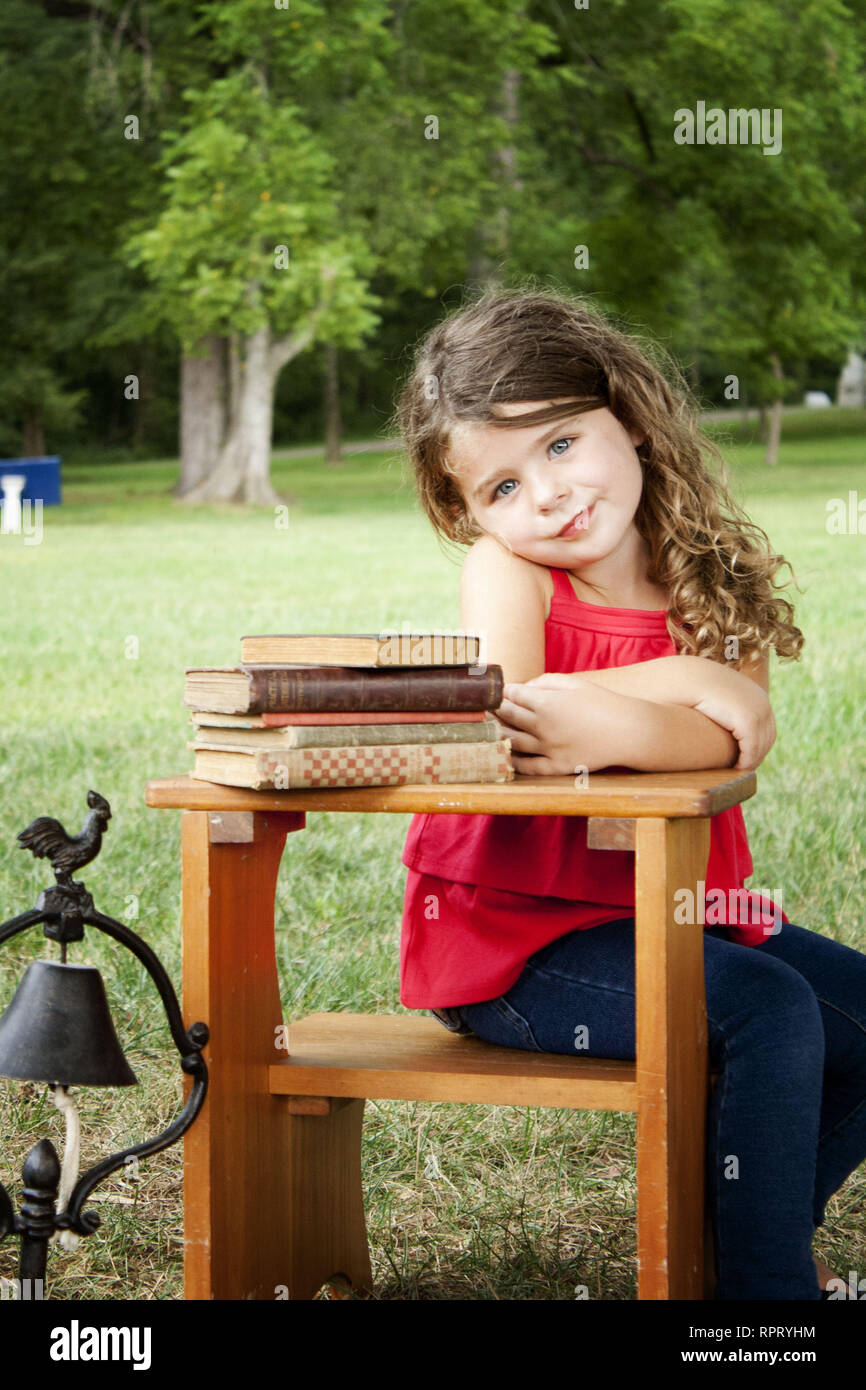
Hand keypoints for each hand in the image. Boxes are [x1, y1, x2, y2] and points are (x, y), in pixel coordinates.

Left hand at [497, 677, 619, 774]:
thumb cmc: (603, 703)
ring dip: (498, 734)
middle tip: (484, 707)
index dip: (504, 692)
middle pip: (509, 717)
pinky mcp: (558, 767)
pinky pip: (529, 767)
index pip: (514, 695)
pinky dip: (514, 762)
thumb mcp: (575, 684)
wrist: (628, 731)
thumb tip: (525, 687)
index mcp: (548, 703)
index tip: (498, 692)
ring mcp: (550, 749)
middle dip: (495, 710)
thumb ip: (547, 682)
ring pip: (513, 742)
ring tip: (488, 729)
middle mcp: (544, 727)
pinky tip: (505, 756)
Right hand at [694, 683, 775, 769]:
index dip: (758, 744)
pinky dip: (745, 761)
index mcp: (757, 695)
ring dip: (751, 760)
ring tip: (737, 770)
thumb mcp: (716, 696)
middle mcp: (762, 702)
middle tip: (742, 768)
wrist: (687, 678)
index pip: (766, 727)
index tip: (746, 757)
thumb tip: (720, 720)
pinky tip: (735, 767)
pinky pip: (751, 748)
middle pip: (767, 738)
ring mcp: (757, 710)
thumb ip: (724, 707)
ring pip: (760, 746)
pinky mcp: (747, 720)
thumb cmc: (694, 688)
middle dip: (757, 755)